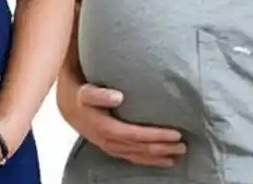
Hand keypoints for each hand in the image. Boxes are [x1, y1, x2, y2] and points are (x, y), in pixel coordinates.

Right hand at [57, 76, 185, 167]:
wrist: (69, 107)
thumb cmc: (81, 97)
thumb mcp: (86, 92)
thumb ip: (100, 95)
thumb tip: (118, 97)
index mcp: (107, 128)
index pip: (136, 135)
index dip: (156, 136)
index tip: (175, 134)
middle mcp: (110, 141)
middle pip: (141, 148)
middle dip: (163, 148)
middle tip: (183, 147)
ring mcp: (111, 146)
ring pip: (138, 156)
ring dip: (158, 157)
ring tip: (176, 157)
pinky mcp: (112, 147)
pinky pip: (132, 157)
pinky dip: (147, 160)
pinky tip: (160, 160)